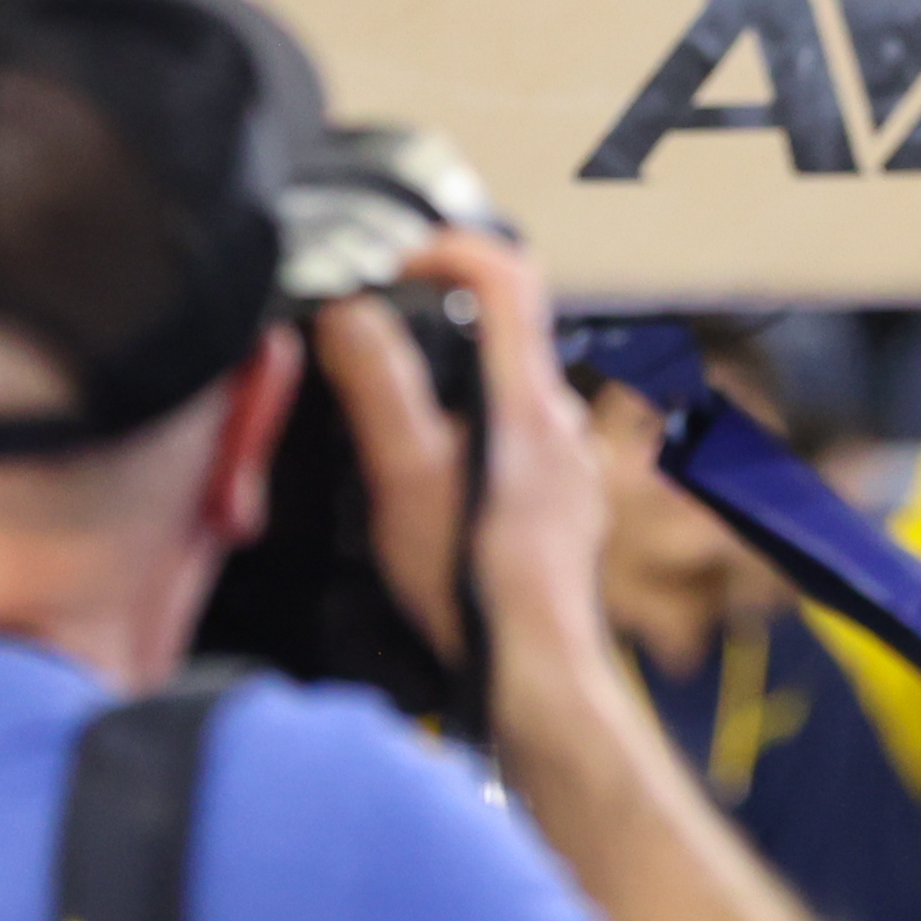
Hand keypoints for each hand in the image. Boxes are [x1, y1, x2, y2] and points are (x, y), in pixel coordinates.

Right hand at [316, 227, 617, 695]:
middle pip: (509, 326)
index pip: (507, 274)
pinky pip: (521, 438)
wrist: (534, 674)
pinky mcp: (565, 500)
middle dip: (441, 313)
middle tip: (378, 326)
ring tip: (394, 410)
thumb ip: (378, 388)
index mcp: (525, 399)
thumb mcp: (403, 479)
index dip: (449, 246)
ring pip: (512, 386)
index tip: (396, 258)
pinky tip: (436, 475)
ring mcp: (570, 461)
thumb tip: (350, 309)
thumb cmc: (474, 588)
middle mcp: (560, 418)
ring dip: (455, 378)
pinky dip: (475, 432)